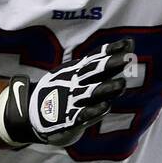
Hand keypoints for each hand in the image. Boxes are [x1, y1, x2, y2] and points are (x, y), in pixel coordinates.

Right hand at [0, 39, 133, 147]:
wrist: (32, 114)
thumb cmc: (60, 91)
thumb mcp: (73, 73)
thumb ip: (98, 63)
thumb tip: (126, 45)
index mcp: (77, 71)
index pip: (96, 57)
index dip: (112, 50)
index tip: (129, 43)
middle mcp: (75, 82)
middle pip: (95, 71)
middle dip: (112, 64)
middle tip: (129, 58)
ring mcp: (71, 100)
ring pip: (91, 92)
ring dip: (106, 88)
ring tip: (121, 84)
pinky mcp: (68, 119)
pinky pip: (82, 114)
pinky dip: (93, 110)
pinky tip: (105, 106)